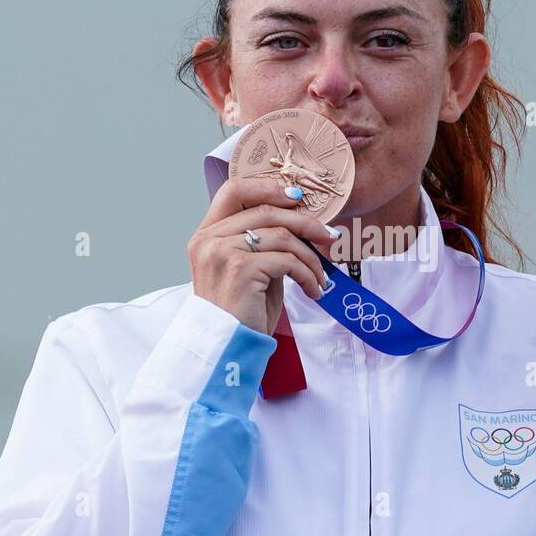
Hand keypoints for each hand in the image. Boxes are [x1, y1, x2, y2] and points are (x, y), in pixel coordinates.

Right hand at [188, 178, 339, 335]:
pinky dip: (308, 275)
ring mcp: (222, 252)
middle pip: (266, 210)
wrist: (229, 347)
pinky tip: (313, 290)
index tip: (297, 198)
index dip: (267, 187)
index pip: (233, 191)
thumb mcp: (250, 268)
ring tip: (320, 277)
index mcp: (206, 234)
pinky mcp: (240, 269)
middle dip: (305, 222)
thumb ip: (264, 241)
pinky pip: (287, 261)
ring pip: (281, 235)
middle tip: (329, 237)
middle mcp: (209, 239)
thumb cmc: (242, 311)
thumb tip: (303, 220)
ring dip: (310, 257)